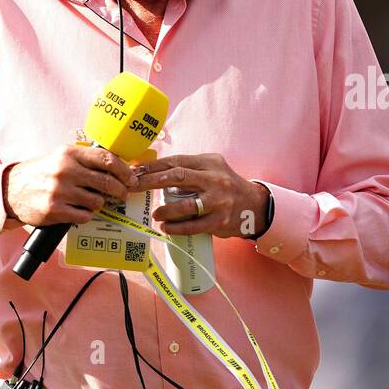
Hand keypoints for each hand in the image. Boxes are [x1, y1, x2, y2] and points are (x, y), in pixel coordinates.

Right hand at [2, 145, 137, 226]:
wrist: (11, 189)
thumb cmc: (42, 172)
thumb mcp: (62, 157)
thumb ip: (86, 159)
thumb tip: (119, 167)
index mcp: (69, 154)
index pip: (107, 159)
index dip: (124, 171)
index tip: (131, 179)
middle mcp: (65, 170)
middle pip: (107, 182)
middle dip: (120, 190)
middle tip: (122, 194)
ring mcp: (60, 191)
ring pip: (97, 201)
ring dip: (100, 204)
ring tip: (93, 201)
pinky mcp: (55, 210)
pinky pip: (85, 216)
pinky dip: (87, 215)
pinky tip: (80, 210)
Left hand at [132, 153, 269, 238]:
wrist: (255, 205)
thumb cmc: (226, 186)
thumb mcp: (212, 170)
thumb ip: (189, 170)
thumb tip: (153, 173)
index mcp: (210, 163)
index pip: (176, 161)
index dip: (153, 166)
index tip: (135, 171)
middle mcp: (215, 179)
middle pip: (177, 177)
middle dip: (151, 181)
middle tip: (133, 187)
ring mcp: (218, 201)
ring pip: (185, 205)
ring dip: (165, 210)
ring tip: (155, 214)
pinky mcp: (220, 221)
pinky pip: (194, 226)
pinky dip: (177, 227)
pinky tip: (166, 227)